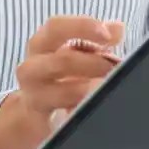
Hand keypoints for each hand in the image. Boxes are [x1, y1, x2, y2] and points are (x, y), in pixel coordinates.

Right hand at [0, 16, 123, 148]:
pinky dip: (81, 113)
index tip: (107, 35)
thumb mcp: (74, 53)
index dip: (82, 27)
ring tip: (107, 88)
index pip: (56, 28)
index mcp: (40, 45)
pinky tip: (95, 110)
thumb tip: (117, 28)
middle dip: (94, 63)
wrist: (32, 113)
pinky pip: (63, 119)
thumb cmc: (58, 75)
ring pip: (64, 92)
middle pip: (62, 60)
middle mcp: (32, 68)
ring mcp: (34, 96)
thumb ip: (95, 40)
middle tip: (115, 68)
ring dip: (91, 90)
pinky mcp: (40, 121)